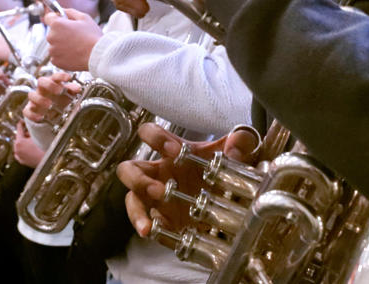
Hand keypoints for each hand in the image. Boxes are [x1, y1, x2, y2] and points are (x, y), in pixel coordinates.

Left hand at [13, 121, 44, 167]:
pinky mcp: (22, 161)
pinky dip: (24, 150)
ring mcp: (19, 156)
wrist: (48, 160)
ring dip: (24, 142)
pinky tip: (30, 148)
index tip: (22, 122)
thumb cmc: (44, 148)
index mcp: (19, 142)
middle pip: (19, 138)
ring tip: (33, 141)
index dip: (21, 124)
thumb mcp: (38, 136)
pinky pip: (21, 153)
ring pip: (19, 146)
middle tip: (31, 132)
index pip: (19, 129)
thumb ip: (31, 130)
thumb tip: (30, 127)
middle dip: (24, 135)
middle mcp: (17, 149)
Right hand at [23, 72, 81, 123]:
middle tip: (59, 91)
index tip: (68, 78)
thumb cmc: (59, 99)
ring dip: (40, 99)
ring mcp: (35, 99)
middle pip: (41, 81)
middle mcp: (42, 89)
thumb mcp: (67, 94)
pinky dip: (33, 114)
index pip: (55, 76)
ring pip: (31, 95)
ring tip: (50, 105)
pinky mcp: (29, 109)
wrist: (51, 113)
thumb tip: (78, 88)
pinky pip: (27, 111)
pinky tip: (41, 117)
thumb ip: (72, 90)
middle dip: (49, 85)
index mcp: (52, 83)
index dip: (61, 76)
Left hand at [43, 9, 102, 70]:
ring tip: (75, 46)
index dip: (56, 18)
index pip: (48, 17)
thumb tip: (62, 11)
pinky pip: (56, 55)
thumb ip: (70, 12)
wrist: (98, 55)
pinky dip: (62, 55)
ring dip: (61, 44)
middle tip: (74, 35)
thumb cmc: (92, 37)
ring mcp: (53, 50)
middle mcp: (52, 37)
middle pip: (52, 32)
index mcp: (57, 24)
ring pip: (54, 45)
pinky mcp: (55, 61)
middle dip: (60, 32)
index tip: (62, 21)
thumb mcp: (84, 18)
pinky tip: (73, 53)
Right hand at [116, 123, 259, 236]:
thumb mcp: (238, 150)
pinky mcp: (164, 220)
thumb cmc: (225, 166)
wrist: (234, 196)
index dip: (156, 138)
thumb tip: (236, 147)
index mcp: (172, 152)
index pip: (150, 134)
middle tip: (158, 190)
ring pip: (132, 200)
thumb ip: (240, 142)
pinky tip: (155, 234)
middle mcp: (160, 173)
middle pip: (128, 169)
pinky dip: (151, 230)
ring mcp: (158, 198)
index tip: (173, 149)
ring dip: (137, 211)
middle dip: (137, 179)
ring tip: (150, 224)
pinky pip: (149, 224)